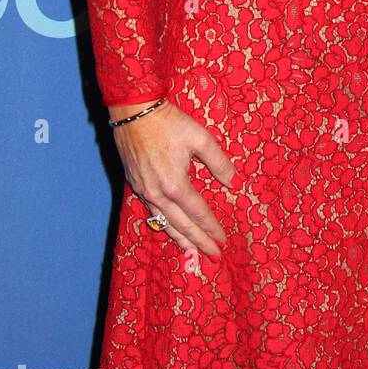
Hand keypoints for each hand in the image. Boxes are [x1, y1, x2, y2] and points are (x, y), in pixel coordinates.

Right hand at [109, 99, 233, 257]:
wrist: (134, 113)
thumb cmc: (169, 123)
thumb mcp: (200, 139)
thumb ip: (219, 163)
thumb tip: (234, 183)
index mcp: (176, 185)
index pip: (199, 213)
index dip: (212, 228)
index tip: (223, 240)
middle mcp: (158, 194)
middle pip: (182, 225)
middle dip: (199, 242)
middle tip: (213, 255)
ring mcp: (144, 192)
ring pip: (164, 223)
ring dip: (180, 239)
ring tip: (192, 252)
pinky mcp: (135, 186)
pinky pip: (152, 213)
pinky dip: (164, 225)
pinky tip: (169, 228)